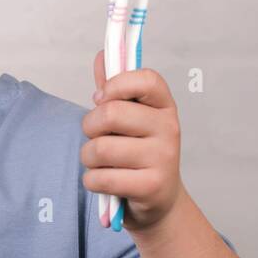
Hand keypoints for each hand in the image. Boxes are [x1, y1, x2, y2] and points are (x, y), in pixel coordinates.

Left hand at [81, 50, 182, 234]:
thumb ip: (114, 89)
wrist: (159, 201)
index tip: (102, 97)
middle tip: (97, 136)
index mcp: (164, 106)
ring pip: (100, 149)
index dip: (116, 84)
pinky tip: (104, 182)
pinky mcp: (150, 187)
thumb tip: (103, 56)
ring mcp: (163, 158)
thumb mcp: (130, 119)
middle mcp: (169, 129)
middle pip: (110, 114)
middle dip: (89, 127)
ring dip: (88, 158)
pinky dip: (92, 181)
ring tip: (100, 162)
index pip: (145, 79)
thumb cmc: (137, 152)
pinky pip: (100, 178)